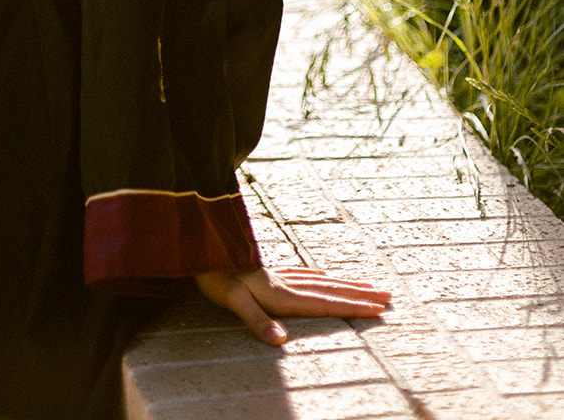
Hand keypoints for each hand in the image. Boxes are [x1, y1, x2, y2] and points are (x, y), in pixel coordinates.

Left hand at [195, 266, 391, 345]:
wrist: (201, 246)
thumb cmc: (215, 276)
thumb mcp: (232, 300)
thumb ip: (257, 320)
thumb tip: (281, 342)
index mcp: (282, 294)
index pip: (324, 303)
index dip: (352, 307)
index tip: (378, 310)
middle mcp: (286, 283)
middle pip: (330, 289)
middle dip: (360, 295)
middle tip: (388, 297)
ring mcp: (279, 275)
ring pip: (321, 279)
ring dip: (346, 284)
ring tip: (368, 285)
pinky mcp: (269, 270)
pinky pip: (304, 273)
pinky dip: (320, 276)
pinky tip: (324, 275)